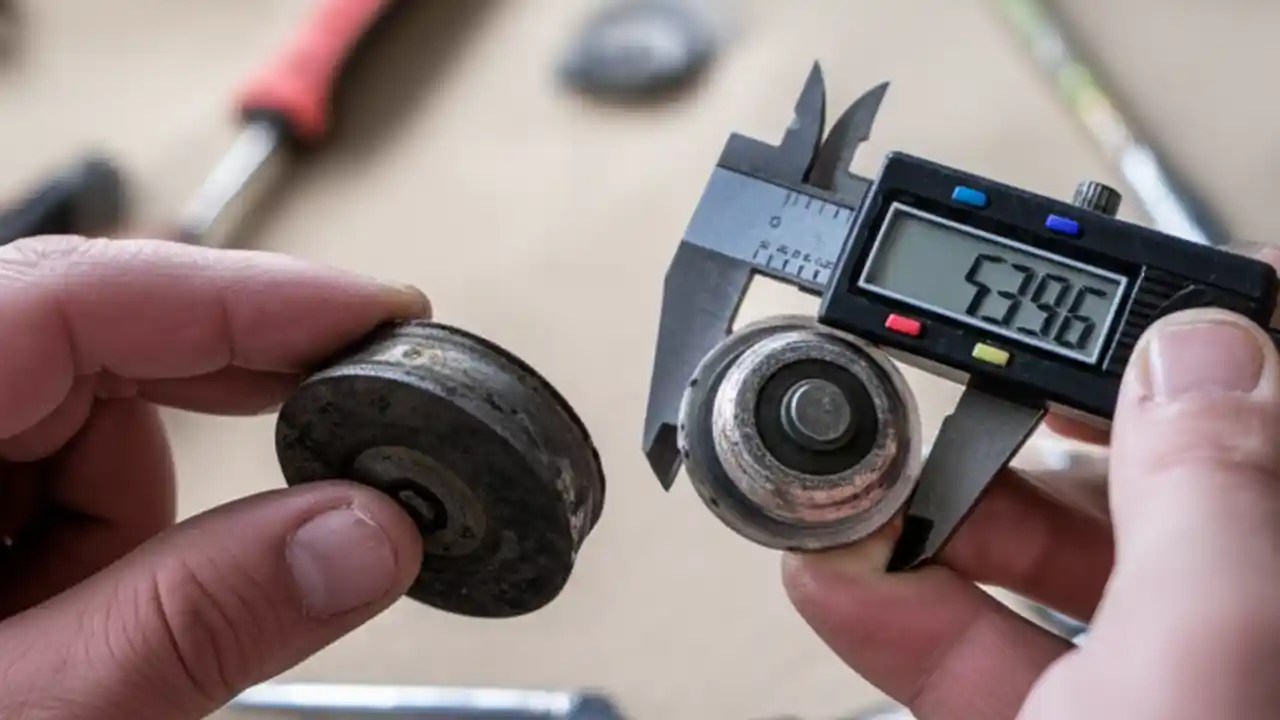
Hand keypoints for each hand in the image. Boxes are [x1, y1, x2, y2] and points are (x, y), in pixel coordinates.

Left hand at [0, 236, 426, 718]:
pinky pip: (48, 489)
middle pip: (79, 354)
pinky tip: (52, 629)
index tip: (369, 315)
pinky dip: (89, 553)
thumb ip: (190, 624)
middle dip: (203, 424)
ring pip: (76, 433)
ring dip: (123, 527)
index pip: (61, 298)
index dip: (235, 294)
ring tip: (80, 641)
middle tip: (337, 443)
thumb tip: (362, 532)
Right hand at [784, 250, 1279, 717]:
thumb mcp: (1195, 669)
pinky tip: (845, 576)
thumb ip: (1203, 496)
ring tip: (862, 495)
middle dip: (1022, 424)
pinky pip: (992, 635)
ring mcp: (1160, 671)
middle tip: (947, 387)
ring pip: (1056, 551)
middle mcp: (1248, 612)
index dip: (1187, 322)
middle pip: (1146, 463)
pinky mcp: (1073, 719)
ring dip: (937, 516)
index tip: (1088, 291)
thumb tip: (1193, 345)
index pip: (1272, 393)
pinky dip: (906, 603)